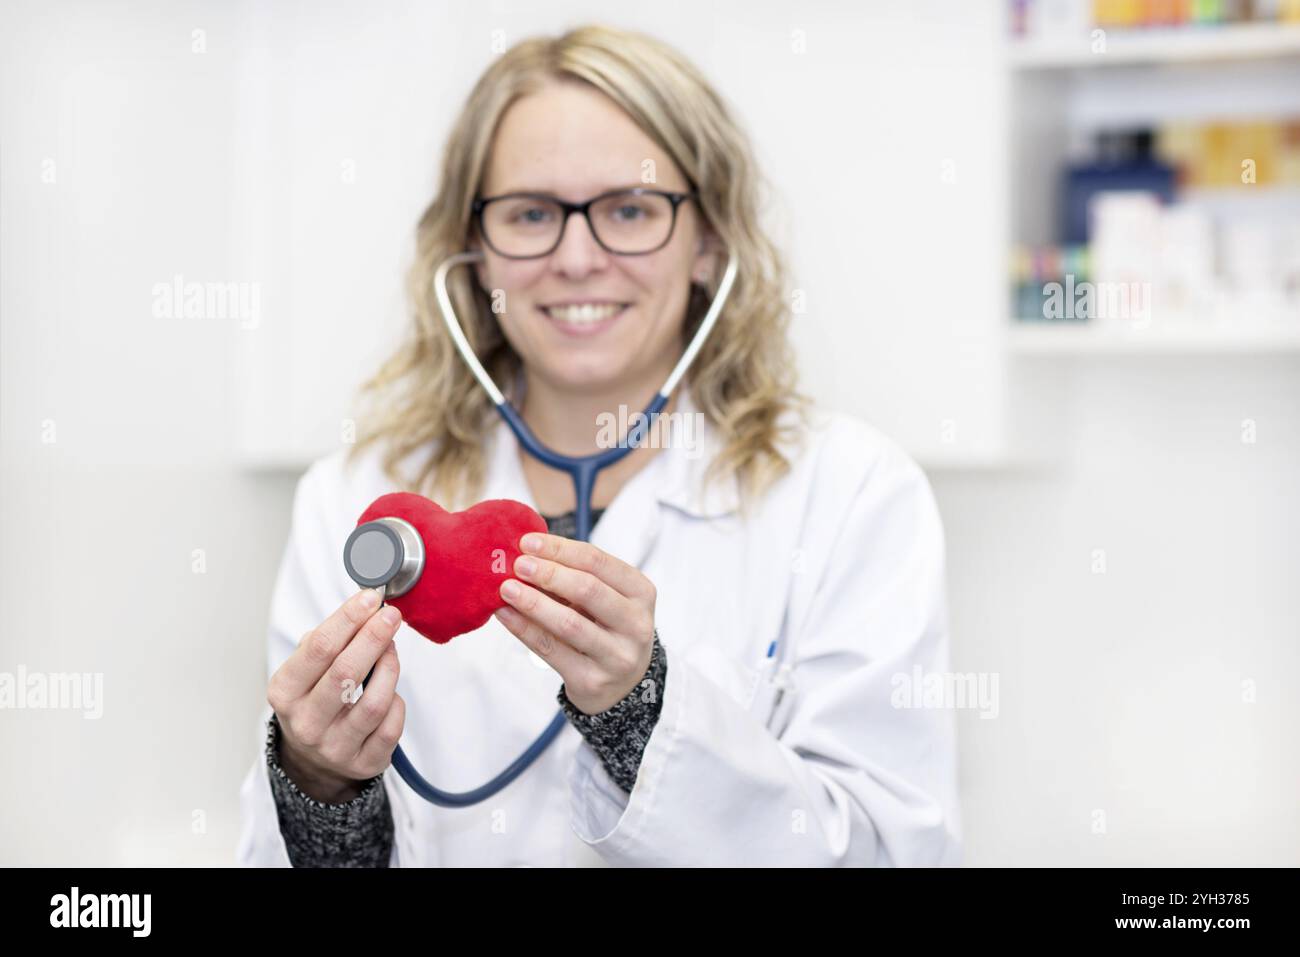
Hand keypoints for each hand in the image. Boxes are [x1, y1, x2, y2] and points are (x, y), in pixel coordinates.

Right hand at [266, 588, 404, 802]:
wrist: (313, 758)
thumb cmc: (314, 699)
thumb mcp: (304, 671)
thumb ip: (328, 640)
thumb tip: (363, 610)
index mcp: (284, 692)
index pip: (318, 649)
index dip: (347, 619)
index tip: (370, 598)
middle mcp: (306, 723)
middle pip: (345, 672)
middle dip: (373, 637)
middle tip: (391, 615)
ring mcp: (334, 748)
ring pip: (373, 703)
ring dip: (389, 669)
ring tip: (391, 650)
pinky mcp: (363, 764)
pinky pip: (390, 727)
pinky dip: (396, 703)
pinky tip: (391, 691)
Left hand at [494, 532, 657, 714]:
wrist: (624, 684)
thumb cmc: (608, 627)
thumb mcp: (606, 598)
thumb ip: (575, 575)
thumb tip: (527, 553)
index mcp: (641, 592)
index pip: (598, 562)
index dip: (561, 549)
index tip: (528, 542)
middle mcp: (636, 624)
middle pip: (587, 590)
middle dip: (548, 573)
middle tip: (518, 564)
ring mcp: (617, 656)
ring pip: (569, 623)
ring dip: (533, 602)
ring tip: (506, 588)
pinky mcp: (592, 681)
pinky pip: (551, 650)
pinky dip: (524, 629)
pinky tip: (506, 614)